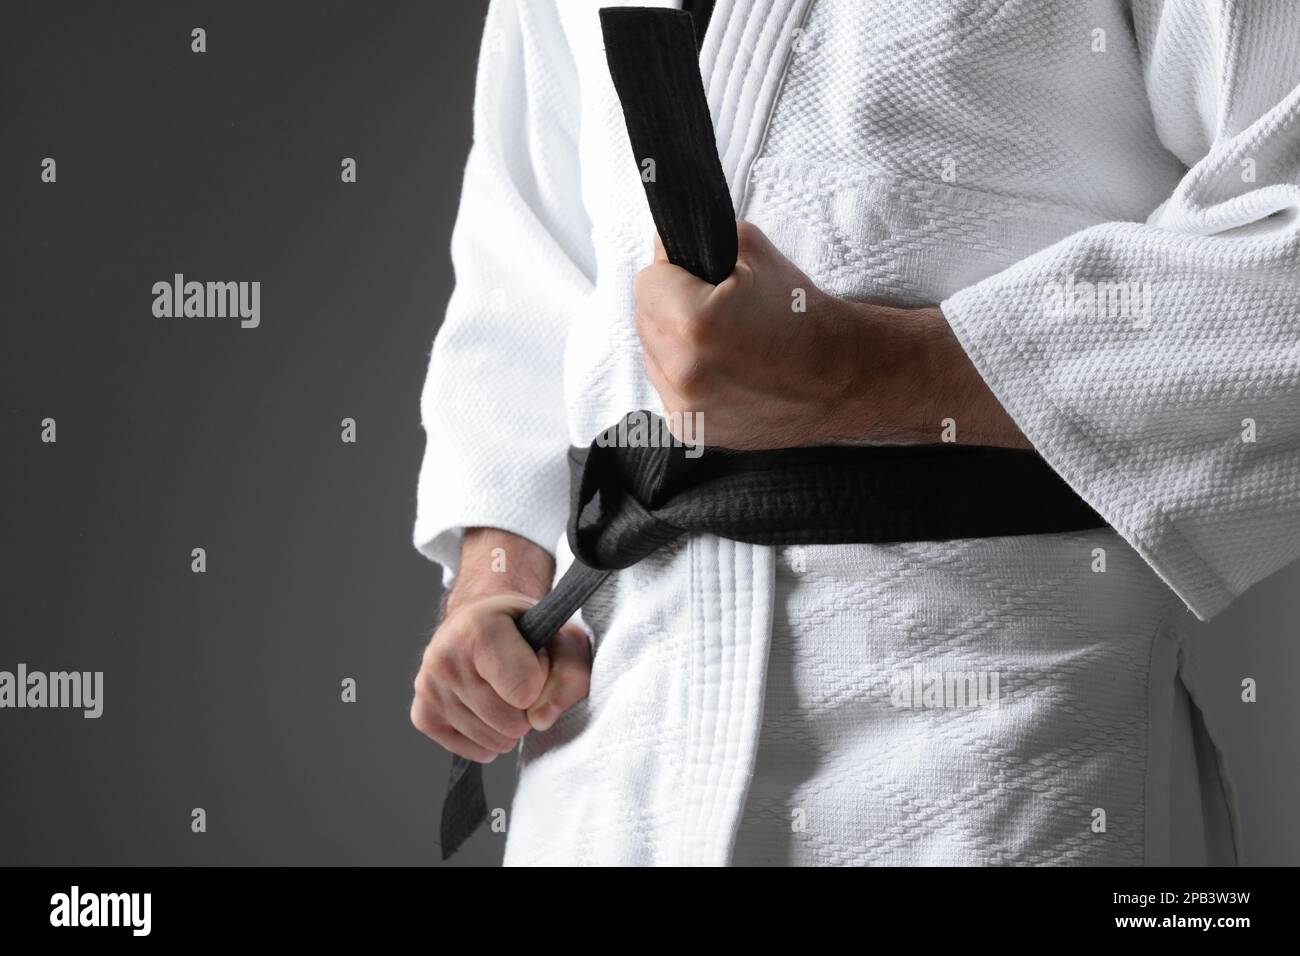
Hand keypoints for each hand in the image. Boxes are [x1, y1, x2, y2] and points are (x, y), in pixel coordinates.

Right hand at [410, 529, 591, 761]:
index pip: (524, 690)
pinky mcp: (422, 715)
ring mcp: (427, 688)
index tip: (534, 658)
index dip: (543, 681)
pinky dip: (488, 738)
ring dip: (509, 724)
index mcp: (478, 627)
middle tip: (520, 675)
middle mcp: (444, 656)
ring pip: (492, 741)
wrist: (483, 622)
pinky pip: (472, 751)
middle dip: (527, 708)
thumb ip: (571, 675)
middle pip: (509, 723)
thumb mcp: (564, 639)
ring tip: (502, 687)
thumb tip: (541, 720)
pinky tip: (486, 706)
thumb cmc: (528, 631)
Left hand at [633, 221, 1030, 449]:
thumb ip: (700, 243)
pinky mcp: (693, 430)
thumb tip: (666, 245)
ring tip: (723, 341)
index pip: (648, 280)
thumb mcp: (755, 253)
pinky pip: (669, 390)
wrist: (845, 377)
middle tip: (715, 306)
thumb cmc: (804, 314)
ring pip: (653, 356)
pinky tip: (724, 370)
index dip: (674, 270)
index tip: (700, 274)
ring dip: (675, 342)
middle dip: (671, 305)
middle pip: (644, 318)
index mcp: (694, 322)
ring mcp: (687, 406)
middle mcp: (684, 371)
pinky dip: (687, 376)